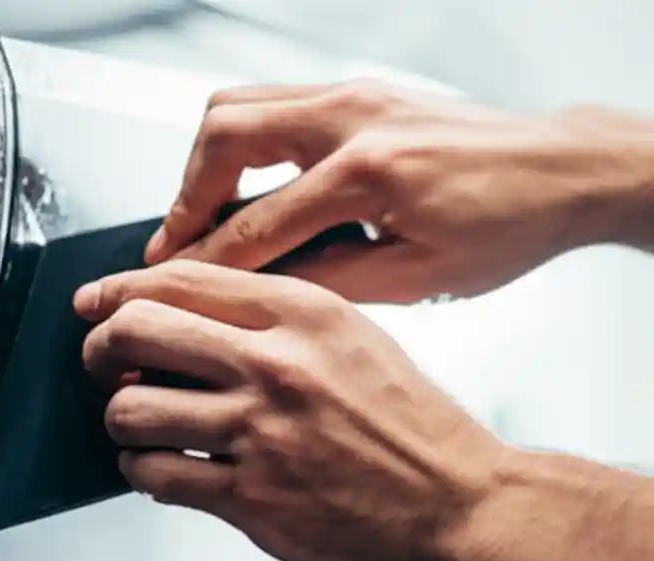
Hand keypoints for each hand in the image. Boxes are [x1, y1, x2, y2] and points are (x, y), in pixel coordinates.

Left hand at [74, 260, 508, 560]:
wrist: (465, 508)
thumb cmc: (413, 427)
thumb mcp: (355, 338)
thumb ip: (274, 318)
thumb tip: (187, 313)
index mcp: (304, 313)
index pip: (179, 279)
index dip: (119, 289)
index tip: (95, 302)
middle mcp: (276, 364)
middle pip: (135, 330)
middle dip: (98, 348)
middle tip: (101, 364)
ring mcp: (259, 432)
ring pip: (130, 408)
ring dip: (121, 419)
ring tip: (140, 427)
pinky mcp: (251, 498)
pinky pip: (154, 474)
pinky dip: (143, 472)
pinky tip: (162, 470)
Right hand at [147, 80, 653, 301]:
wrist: (562, 169)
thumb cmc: (510, 222)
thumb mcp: (420, 277)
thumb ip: (331, 282)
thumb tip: (263, 292)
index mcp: (371, 170)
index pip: (258, 222)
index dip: (208, 261)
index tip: (176, 284)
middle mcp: (355, 118)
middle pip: (226, 135)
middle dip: (187, 195)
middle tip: (173, 242)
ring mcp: (355, 95)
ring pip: (239, 105)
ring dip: (207, 161)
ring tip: (200, 213)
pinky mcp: (358, 93)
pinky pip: (271, 102)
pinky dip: (241, 142)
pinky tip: (244, 182)